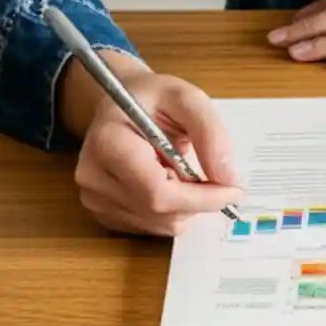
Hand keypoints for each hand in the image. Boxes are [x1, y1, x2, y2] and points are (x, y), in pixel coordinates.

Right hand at [59, 53, 242, 235]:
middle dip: (198, 200)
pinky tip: (166, 182)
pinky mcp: (104, 214)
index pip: (158, 192)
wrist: (121, 103)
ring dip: (187, 205)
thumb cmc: (151, 99)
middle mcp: (93, 176)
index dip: (201, 198)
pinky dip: (173, 211)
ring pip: (162, 224)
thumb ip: (211, 134)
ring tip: (179, 169)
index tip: (232, 189)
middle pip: (162, 212)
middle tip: (212, 175)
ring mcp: (95, 199)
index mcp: (108, 143)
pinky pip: (153, 227)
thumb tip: (228, 178)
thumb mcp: (187, 99)